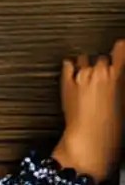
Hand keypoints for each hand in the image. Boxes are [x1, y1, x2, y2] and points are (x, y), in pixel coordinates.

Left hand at [51, 40, 124, 182]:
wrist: (90, 138)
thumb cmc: (111, 126)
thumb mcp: (123, 101)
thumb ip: (120, 83)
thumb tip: (117, 79)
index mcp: (117, 76)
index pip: (121, 49)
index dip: (121, 47)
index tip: (121, 46)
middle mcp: (98, 72)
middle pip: (102, 57)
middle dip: (103, 65)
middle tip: (104, 78)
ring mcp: (80, 75)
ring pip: (84, 59)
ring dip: (87, 66)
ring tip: (89, 79)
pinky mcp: (65, 80)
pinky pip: (68, 64)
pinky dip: (72, 67)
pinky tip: (74, 73)